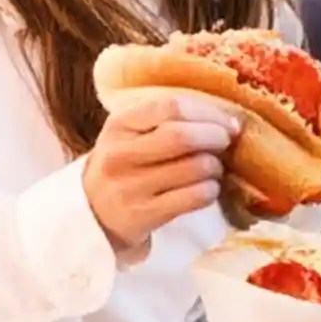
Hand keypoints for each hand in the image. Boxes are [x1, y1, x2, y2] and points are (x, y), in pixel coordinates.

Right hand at [84, 94, 240, 251]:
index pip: (171, 107)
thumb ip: (165, 120)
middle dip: (215, 137)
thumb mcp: (129, 134)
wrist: (93, 212)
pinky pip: (194, 197)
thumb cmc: (124, 165)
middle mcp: (121, 154)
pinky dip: (211, 190)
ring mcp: (131, 187)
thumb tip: (225, 119)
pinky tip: (208, 188)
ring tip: (214, 168)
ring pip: (193, 168)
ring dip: (215, 166)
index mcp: (119, 124)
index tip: (227, 121)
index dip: (208, 113)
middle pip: (182, 137)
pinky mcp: (144, 215)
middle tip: (226, 142)